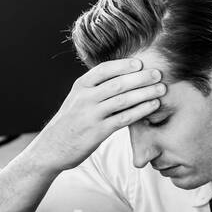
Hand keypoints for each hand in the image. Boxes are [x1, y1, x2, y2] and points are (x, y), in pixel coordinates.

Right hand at [34, 58, 165, 171]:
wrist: (51, 149)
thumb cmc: (69, 124)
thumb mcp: (76, 100)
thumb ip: (94, 89)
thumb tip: (118, 77)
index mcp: (80, 87)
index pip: (104, 69)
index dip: (124, 65)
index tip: (141, 62)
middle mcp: (85, 98)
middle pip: (118, 83)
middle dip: (141, 77)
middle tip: (158, 73)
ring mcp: (91, 115)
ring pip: (123, 99)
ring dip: (145, 93)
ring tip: (161, 89)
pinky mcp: (98, 132)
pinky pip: (123, 118)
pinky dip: (140, 111)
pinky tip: (153, 106)